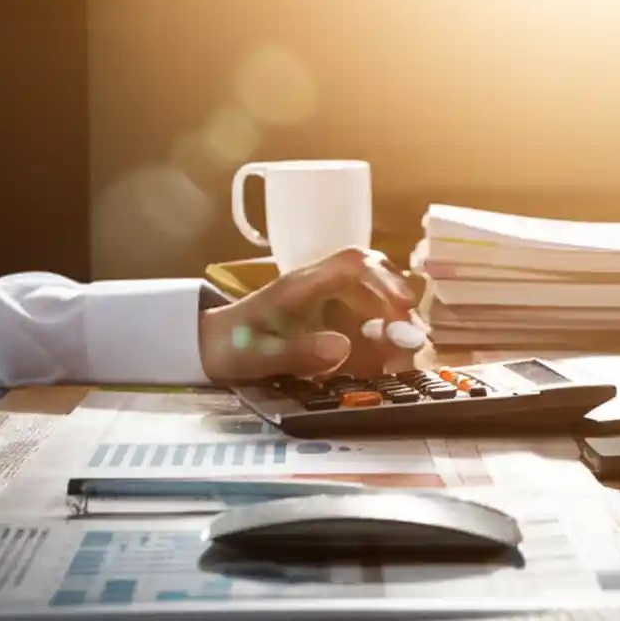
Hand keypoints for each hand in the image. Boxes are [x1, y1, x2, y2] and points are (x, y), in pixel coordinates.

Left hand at [198, 248, 418, 381]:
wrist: (208, 345)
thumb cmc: (231, 346)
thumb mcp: (259, 356)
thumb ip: (298, 352)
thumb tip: (343, 348)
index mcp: (302, 286)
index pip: (352, 264)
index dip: (383, 280)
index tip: (404, 307)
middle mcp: (318, 285)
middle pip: (370, 271)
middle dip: (396, 298)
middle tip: (412, 334)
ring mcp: (323, 298)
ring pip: (370, 291)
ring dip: (392, 315)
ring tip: (404, 347)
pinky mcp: (325, 314)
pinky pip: (362, 313)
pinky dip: (380, 330)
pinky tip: (385, 355)